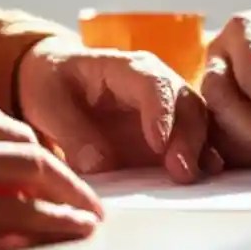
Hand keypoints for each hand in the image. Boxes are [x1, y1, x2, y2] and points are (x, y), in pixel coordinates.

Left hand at [17, 36, 217, 183]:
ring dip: (200, 152)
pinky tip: (204, 180)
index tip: (158, 145)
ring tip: (193, 180)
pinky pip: (194, 144)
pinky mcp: (169, 136)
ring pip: (199, 124)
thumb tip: (100, 164)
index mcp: (126, 69)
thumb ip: (71, 132)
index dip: (161, 113)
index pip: (154, 84)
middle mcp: (157, 86)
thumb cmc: (53, 84)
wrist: (59, 83)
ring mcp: (167, 111)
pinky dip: (202, 161)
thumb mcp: (47, 101)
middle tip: (182, 172)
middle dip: (188, 138)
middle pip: (187, 104)